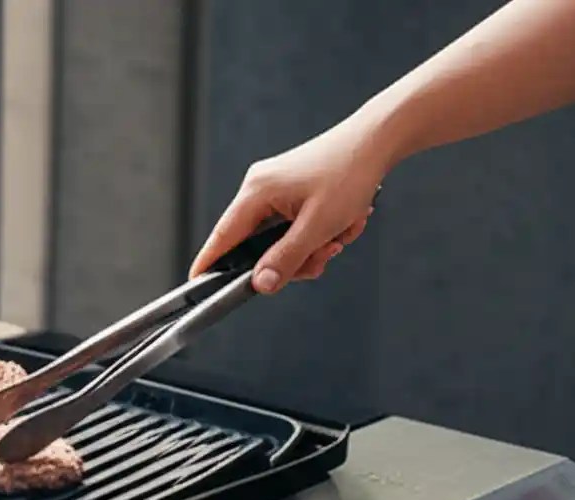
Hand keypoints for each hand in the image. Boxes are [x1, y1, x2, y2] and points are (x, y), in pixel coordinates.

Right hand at [188, 119, 389, 292]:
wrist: (376, 139)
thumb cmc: (350, 172)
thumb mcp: (319, 226)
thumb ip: (287, 258)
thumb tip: (261, 284)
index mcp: (257, 192)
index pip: (223, 236)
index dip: (210, 263)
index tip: (197, 283)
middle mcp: (260, 189)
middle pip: (258, 245)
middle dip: (294, 257)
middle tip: (324, 255)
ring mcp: (276, 189)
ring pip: (282, 239)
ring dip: (313, 245)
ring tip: (341, 234)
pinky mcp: (292, 190)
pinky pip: (297, 226)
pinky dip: (320, 232)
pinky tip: (343, 222)